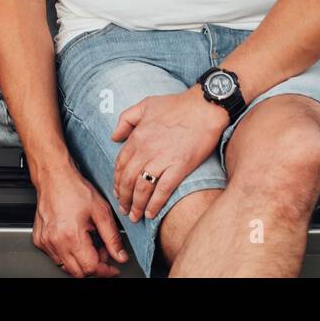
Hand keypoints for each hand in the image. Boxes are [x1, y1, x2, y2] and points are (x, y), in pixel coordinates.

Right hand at [32, 164, 129, 276]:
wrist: (53, 176)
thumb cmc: (74, 188)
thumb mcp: (101, 211)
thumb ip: (112, 237)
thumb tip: (120, 256)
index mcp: (71, 235)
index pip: (91, 268)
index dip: (105, 270)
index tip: (113, 268)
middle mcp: (55, 242)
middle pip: (78, 272)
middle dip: (94, 266)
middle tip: (102, 251)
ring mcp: (45, 242)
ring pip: (66, 267)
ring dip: (80, 261)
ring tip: (87, 242)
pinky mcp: (39, 240)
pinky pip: (55, 257)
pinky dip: (67, 254)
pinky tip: (74, 239)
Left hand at [111, 87, 227, 222]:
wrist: (204, 107)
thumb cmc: (177, 105)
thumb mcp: (145, 104)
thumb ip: (126, 119)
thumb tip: (114, 137)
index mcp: (137, 136)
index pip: (120, 165)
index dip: (117, 181)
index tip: (118, 191)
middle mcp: (146, 150)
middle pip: (127, 180)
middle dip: (123, 198)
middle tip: (124, 208)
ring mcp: (162, 159)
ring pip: (142, 189)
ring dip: (136, 205)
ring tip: (135, 216)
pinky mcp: (179, 167)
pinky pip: (162, 190)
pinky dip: (155, 204)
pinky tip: (151, 214)